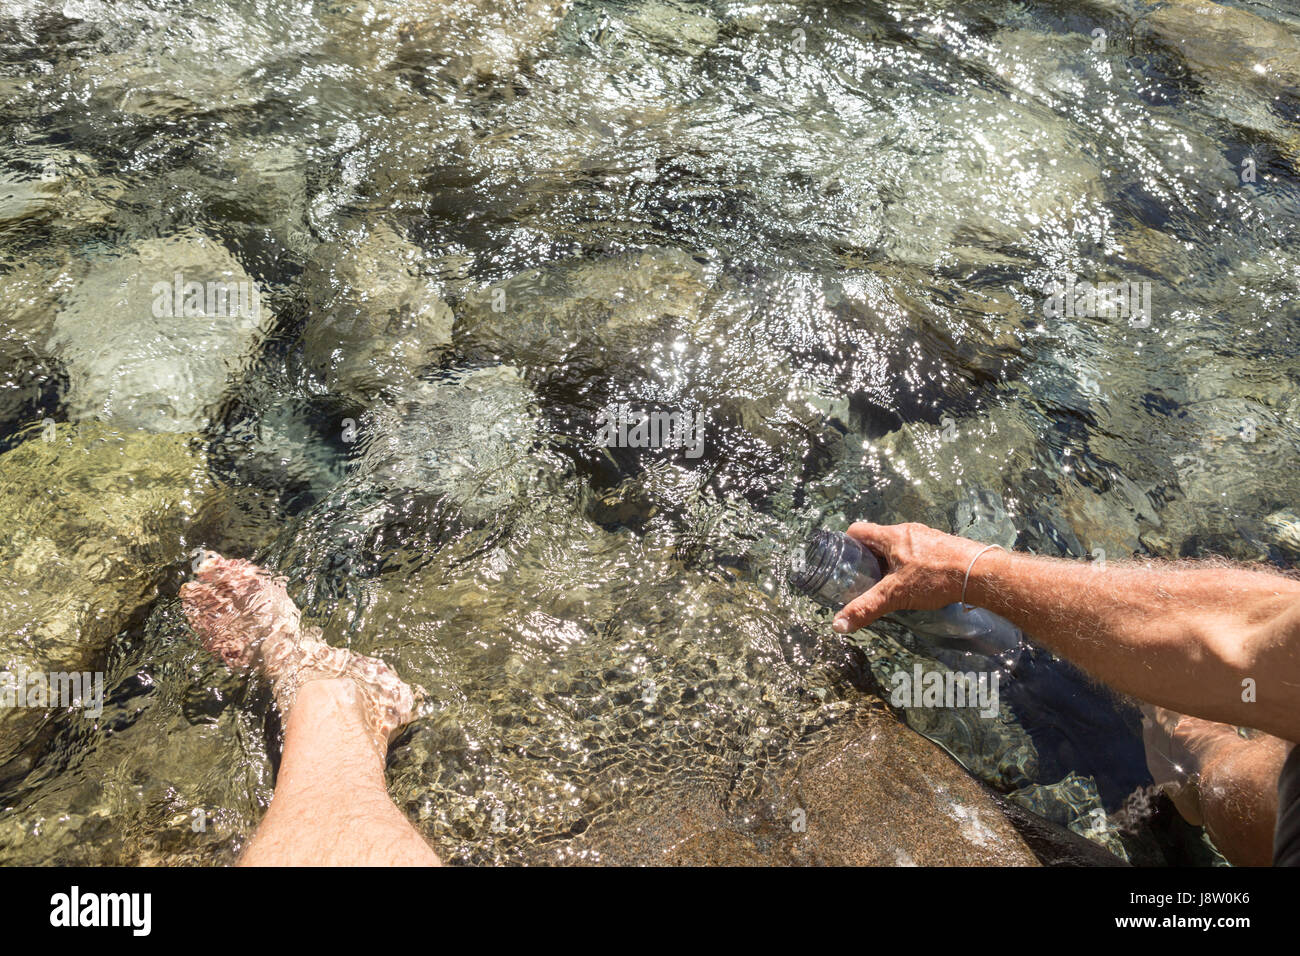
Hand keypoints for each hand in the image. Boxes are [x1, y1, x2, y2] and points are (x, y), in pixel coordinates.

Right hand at [832, 522, 984, 633]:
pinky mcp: (942, 546)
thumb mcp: (895, 595)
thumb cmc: (935, 578)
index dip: (845, 544)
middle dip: (868, 559)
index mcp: (891, 535)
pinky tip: (916, 583)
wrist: (979, 573)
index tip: (842, 562)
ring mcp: (927, 537)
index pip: (858, 531)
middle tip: (864, 579)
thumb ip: (866, 608)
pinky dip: (910, 564)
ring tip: (889, 583)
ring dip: (890, 562)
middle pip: (878, 540)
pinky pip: (918, 552)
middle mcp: (908, 531)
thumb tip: (838, 624)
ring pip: (899, 546)